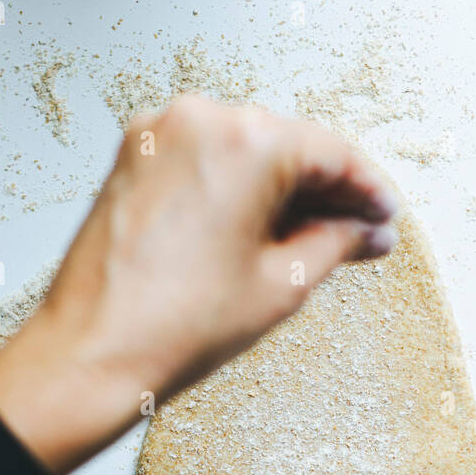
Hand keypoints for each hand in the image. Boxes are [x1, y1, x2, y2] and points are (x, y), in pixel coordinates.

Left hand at [0, 95, 396, 473]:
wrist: (91, 354)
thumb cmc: (172, 325)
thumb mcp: (281, 284)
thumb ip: (336, 244)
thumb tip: (366, 230)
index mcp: (246, 140)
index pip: (331, 152)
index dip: (367, 189)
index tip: (384, 215)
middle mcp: (199, 121)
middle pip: (287, 145)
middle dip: (325, 190)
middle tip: (357, 234)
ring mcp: (160, 135)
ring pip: (244, 152)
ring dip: (280, 190)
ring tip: (308, 241)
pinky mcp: (134, 158)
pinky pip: (204, 161)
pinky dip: (236, 188)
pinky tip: (257, 230)